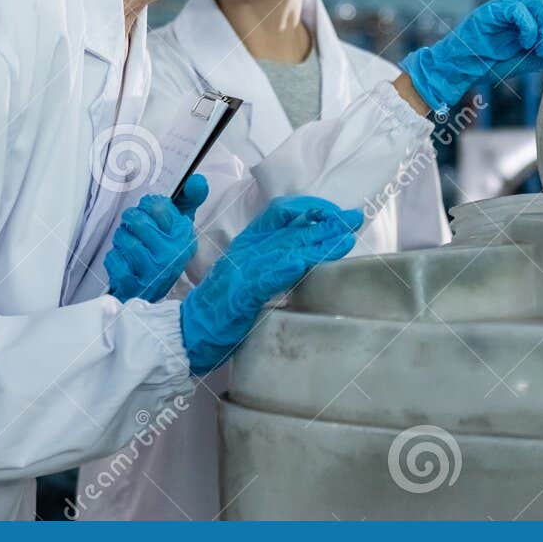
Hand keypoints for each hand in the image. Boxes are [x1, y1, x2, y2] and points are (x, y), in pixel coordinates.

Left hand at [104, 174, 208, 302]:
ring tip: (129, 246)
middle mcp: (171, 253)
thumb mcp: (180, 226)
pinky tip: (124, 262)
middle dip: (130, 221)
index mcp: (183, 236)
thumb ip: (189, 199)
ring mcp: (152, 270)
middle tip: (135, 229)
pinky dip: (114, 258)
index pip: (156, 205)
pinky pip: (113, 259)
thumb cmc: (166, 252)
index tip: (148, 213)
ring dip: (121, 239)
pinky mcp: (133, 285)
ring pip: (123, 238)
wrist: (155, 292)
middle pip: (136, 219)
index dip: (146, 206)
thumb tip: (197, 180)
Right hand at [179, 196, 362, 374]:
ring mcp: (245, 268)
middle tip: (353, 218)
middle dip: (326, 221)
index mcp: (247, 243)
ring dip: (319, 239)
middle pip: (290, 226)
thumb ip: (271, 264)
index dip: (310, 209)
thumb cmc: (220, 310)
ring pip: (287, 245)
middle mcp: (247, 249)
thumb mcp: (247, 278)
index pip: (280, 213)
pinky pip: (271, 272)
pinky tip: (311, 260)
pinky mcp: (244, 290)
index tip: (335, 213)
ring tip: (346, 236)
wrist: (189, 332)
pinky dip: (293, 263)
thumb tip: (303, 257)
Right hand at [399, 0, 542, 112]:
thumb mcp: (533, 61)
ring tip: (542, 52)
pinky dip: (529, 28)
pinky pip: (520, 9)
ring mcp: (513, 5)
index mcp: (541, 18)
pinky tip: (526, 44)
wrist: (465, 67)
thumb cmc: (495, 62)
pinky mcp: (496, 8)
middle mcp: (529, 7)